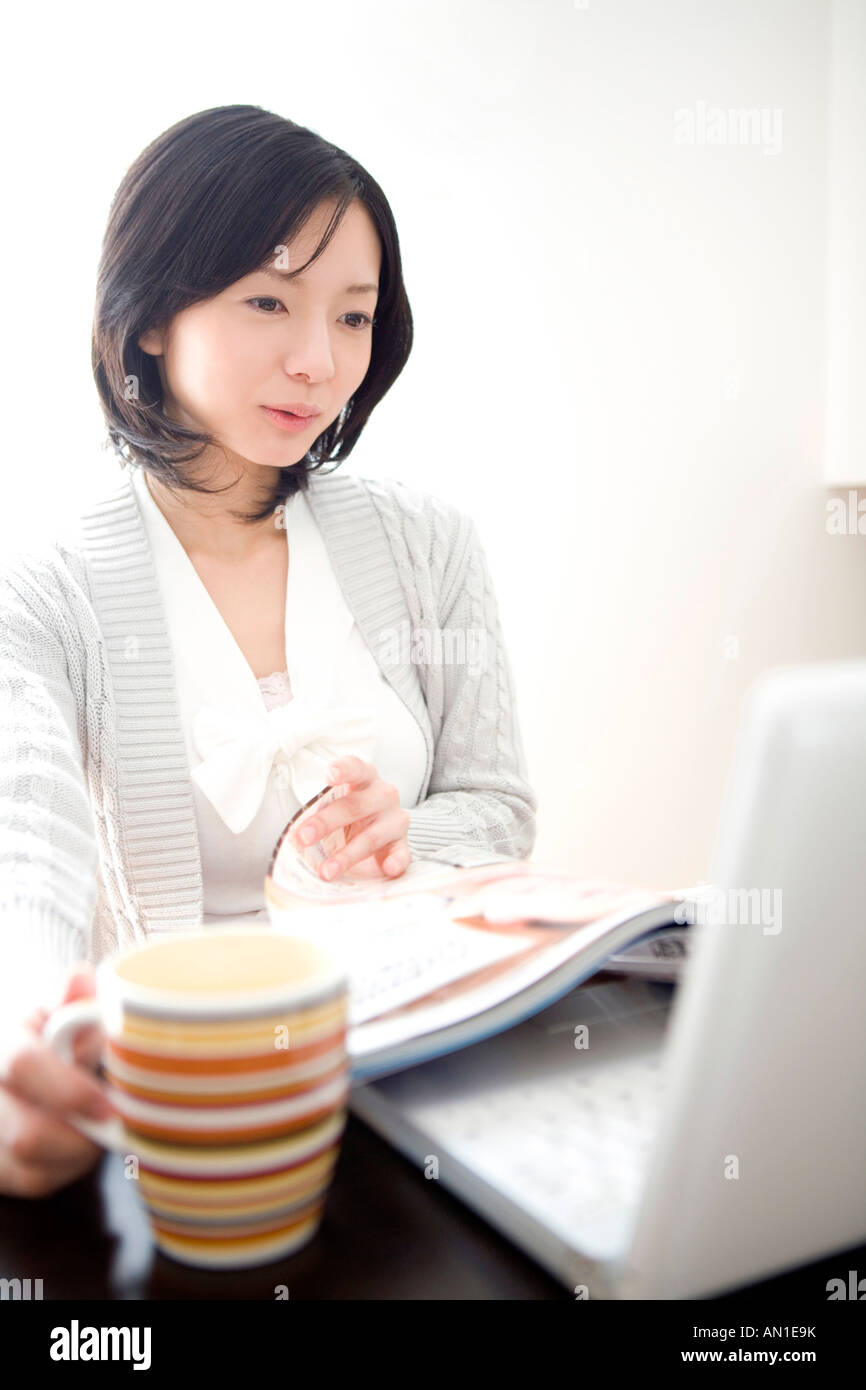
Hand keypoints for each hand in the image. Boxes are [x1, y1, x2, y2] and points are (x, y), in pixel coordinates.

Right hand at [0, 965, 112, 1197]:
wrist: (25, 1064)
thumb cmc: (52, 1035)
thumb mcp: (62, 1009)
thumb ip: (75, 1002)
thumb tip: (81, 979)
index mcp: (3, 1043)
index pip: (22, 1065)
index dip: (69, 1090)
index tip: (109, 1104)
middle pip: (26, 1134)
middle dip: (81, 1135)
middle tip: (115, 1122)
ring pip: (32, 1168)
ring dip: (78, 1153)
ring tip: (97, 1125)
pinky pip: (36, 1182)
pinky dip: (67, 1168)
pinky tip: (80, 1142)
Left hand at [293, 756, 411, 881]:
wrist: (382, 834)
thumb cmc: (352, 816)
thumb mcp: (337, 805)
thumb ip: (320, 813)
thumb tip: (291, 837)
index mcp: (365, 779)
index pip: (356, 768)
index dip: (343, 770)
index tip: (329, 774)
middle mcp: (383, 796)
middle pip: (354, 806)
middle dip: (325, 822)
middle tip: (303, 837)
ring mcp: (395, 821)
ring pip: (372, 836)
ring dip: (347, 855)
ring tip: (326, 871)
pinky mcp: (402, 845)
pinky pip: (401, 854)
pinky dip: (396, 861)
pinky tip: (388, 868)